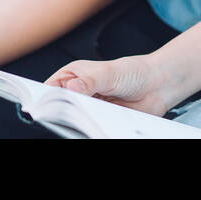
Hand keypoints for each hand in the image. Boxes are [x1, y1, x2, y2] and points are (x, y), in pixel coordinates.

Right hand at [44, 54, 173, 116]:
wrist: (158, 86)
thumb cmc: (134, 71)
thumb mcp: (109, 73)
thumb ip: (89, 81)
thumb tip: (72, 88)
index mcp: (74, 74)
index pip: (51, 87)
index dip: (45, 96)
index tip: (42, 105)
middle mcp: (80, 90)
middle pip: (62, 105)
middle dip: (63, 110)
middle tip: (68, 113)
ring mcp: (90, 106)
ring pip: (76, 118)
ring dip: (79, 120)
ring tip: (87, 117)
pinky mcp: (101, 119)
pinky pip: (91, 127)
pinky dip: (92, 128)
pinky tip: (96, 125)